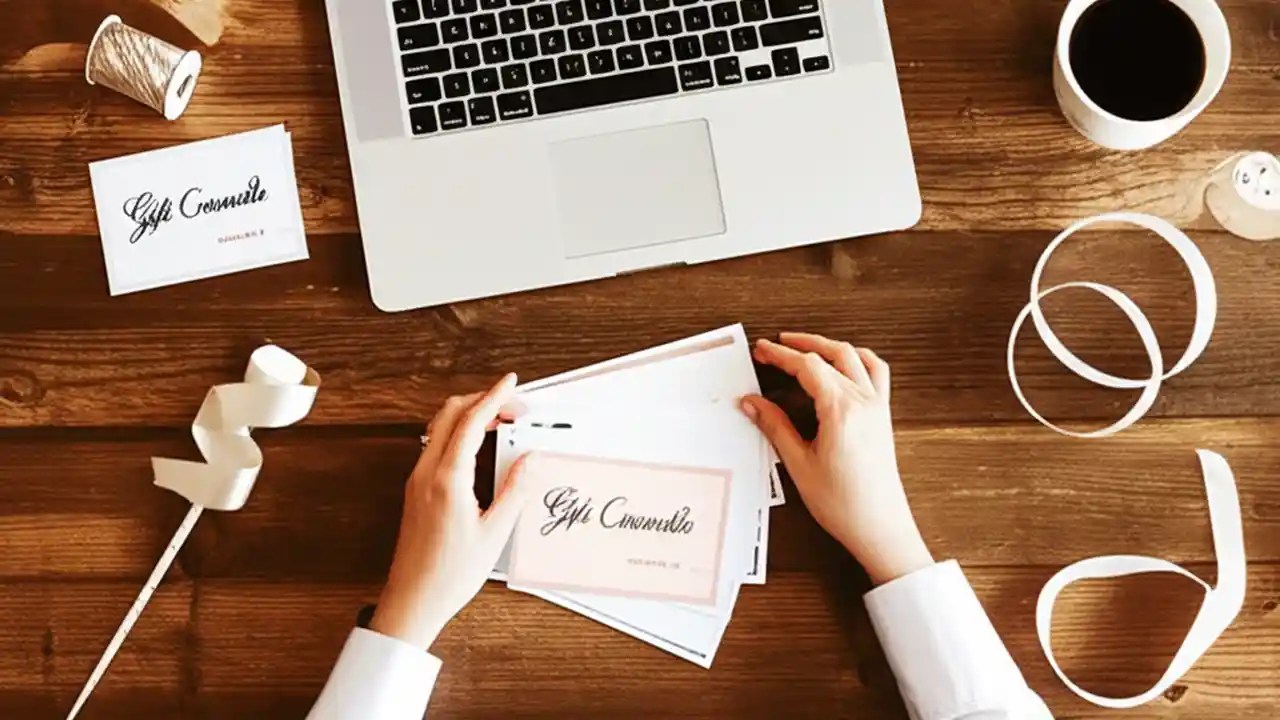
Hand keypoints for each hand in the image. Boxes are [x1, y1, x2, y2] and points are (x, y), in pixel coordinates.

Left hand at [371, 374, 530, 648]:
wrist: (412, 600)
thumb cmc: (448, 574)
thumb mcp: (495, 533)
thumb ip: (515, 491)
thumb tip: (530, 461)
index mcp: (447, 479)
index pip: (471, 421)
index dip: (494, 397)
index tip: (511, 383)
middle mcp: (426, 474)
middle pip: (450, 415)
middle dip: (482, 400)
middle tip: (512, 404)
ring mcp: (417, 481)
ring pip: (440, 428)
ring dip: (469, 416)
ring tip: (499, 422)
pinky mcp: (416, 492)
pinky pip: (435, 447)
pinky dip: (459, 434)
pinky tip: (477, 447)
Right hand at [740, 333, 932, 584]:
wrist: (879, 525)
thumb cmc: (843, 503)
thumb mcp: (798, 464)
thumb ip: (775, 426)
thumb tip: (753, 403)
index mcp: (841, 411)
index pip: (807, 366)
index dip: (781, 355)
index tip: (762, 351)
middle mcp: (864, 402)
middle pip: (830, 356)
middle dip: (798, 347)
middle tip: (774, 347)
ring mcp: (877, 406)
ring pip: (854, 356)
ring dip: (828, 345)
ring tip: (804, 345)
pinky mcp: (883, 415)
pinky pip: (876, 371)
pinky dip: (858, 358)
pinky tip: (844, 362)